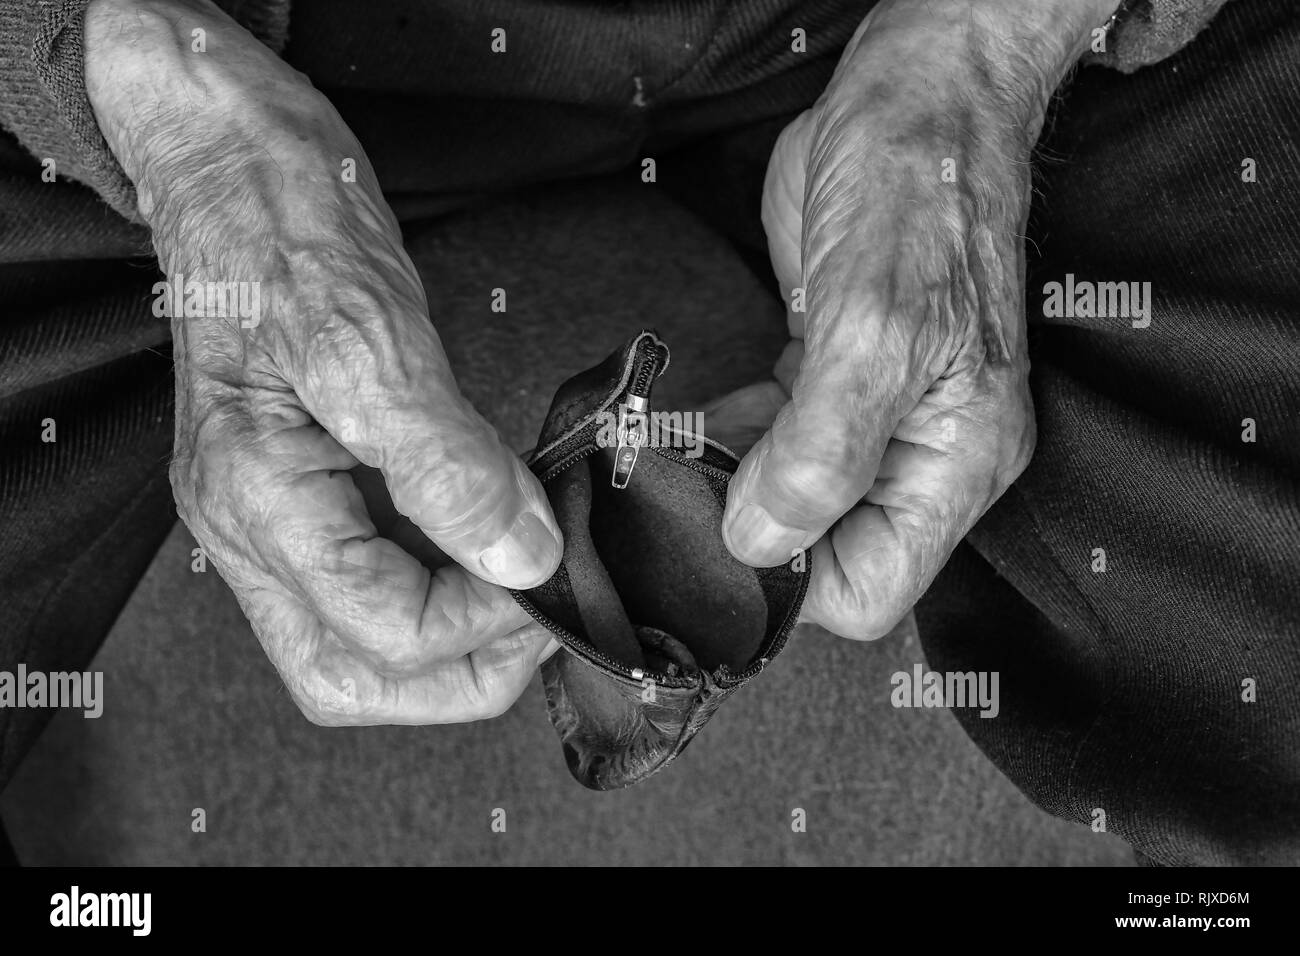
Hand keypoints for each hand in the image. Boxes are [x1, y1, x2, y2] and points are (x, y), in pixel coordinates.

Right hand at [85, 0, 563, 722]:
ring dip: (451, 643)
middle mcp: (250, 526)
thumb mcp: (368, 335)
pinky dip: (437, 590)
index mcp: (255, 497)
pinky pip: (366, 583)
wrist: (233, 158)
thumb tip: (522, 557)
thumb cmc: (281, 224)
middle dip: (459, 673)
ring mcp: (272, 513)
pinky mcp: (301, 489)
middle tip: (541, 621)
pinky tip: (489, 552)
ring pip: (356, 643)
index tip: (554, 569)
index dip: (483, 622)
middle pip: (352, 675)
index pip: (380, 631)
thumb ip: (445, 464)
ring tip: (526, 595)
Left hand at [721, 0, 1117, 638]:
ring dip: (732, 490)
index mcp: (956, 460)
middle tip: (688, 496)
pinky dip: (733, 444)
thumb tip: (765, 540)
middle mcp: (921, 452)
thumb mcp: (874, 328)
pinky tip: (698, 427)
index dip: (795, 580)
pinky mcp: (834, 378)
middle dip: (756, 534)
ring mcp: (877, 418)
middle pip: (829, 554)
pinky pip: (777, 445)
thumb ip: (822, 452)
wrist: (915, 100)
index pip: (873, 589)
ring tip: (680, 458)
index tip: (725, 536)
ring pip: (794, 503)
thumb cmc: (920, 191)